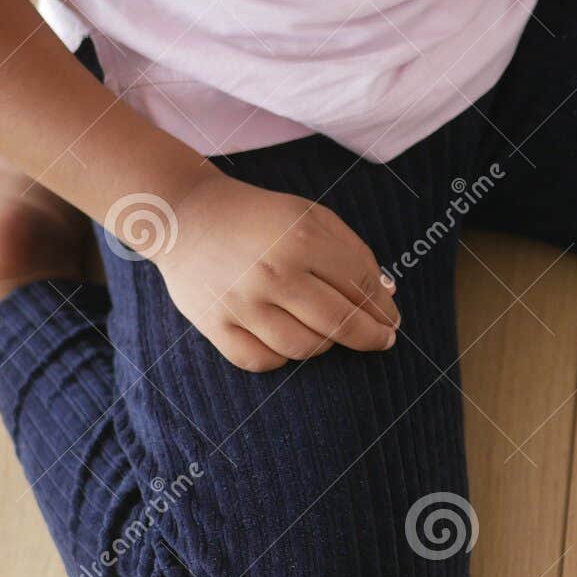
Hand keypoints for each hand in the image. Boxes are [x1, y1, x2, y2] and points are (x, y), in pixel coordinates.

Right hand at [148, 170, 399, 371]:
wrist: (184, 215)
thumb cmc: (259, 218)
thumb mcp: (311, 216)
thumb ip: (353, 252)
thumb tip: (387, 295)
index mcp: (302, 238)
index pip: (360, 286)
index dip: (383, 309)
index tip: (391, 321)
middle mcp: (273, 273)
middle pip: (340, 323)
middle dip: (370, 336)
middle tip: (382, 340)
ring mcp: (242, 302)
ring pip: (306, 348)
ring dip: (327, 344)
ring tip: (330, 333)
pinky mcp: (214, 324)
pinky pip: (264, 361)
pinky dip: (283, 357)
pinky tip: (289, 340)